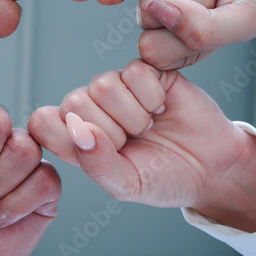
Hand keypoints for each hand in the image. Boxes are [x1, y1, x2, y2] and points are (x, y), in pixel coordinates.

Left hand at [28, 59, 255, 232]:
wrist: (212, 166)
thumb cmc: (164, 178)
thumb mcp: (127, 185)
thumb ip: (96, 163)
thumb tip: (77, 130)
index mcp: (76, 137)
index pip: (43, 121)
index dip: (63, 134)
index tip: (96, 152)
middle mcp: (91, 108)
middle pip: (74, 102)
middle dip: (111, 130)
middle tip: (134, 142)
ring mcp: (117, 87)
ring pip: (102, 86)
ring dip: (133, 115)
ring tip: (149, 126)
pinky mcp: (145, 70)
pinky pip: (133, 73)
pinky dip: (152, 97)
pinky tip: (162, 108)